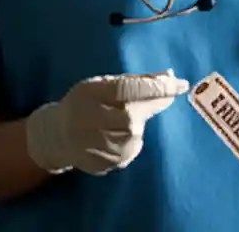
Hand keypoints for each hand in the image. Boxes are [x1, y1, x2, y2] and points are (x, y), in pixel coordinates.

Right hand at [26, 69, 188, 175]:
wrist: (58, 136)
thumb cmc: (86, 103)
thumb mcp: (104, 84)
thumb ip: (136, 81)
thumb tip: (171, 75)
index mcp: (89, 93)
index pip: (127, 89)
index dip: (155, 87)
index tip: (181, 84)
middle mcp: (90, 120)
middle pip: (133, 114)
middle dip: (152, 105)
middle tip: (163, 97)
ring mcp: (95, 145)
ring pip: (135, 134)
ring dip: (139, 123)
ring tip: (123, 119)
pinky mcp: (103, 163)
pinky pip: (130, 150)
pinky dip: (131, 140)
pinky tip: (118, 135)